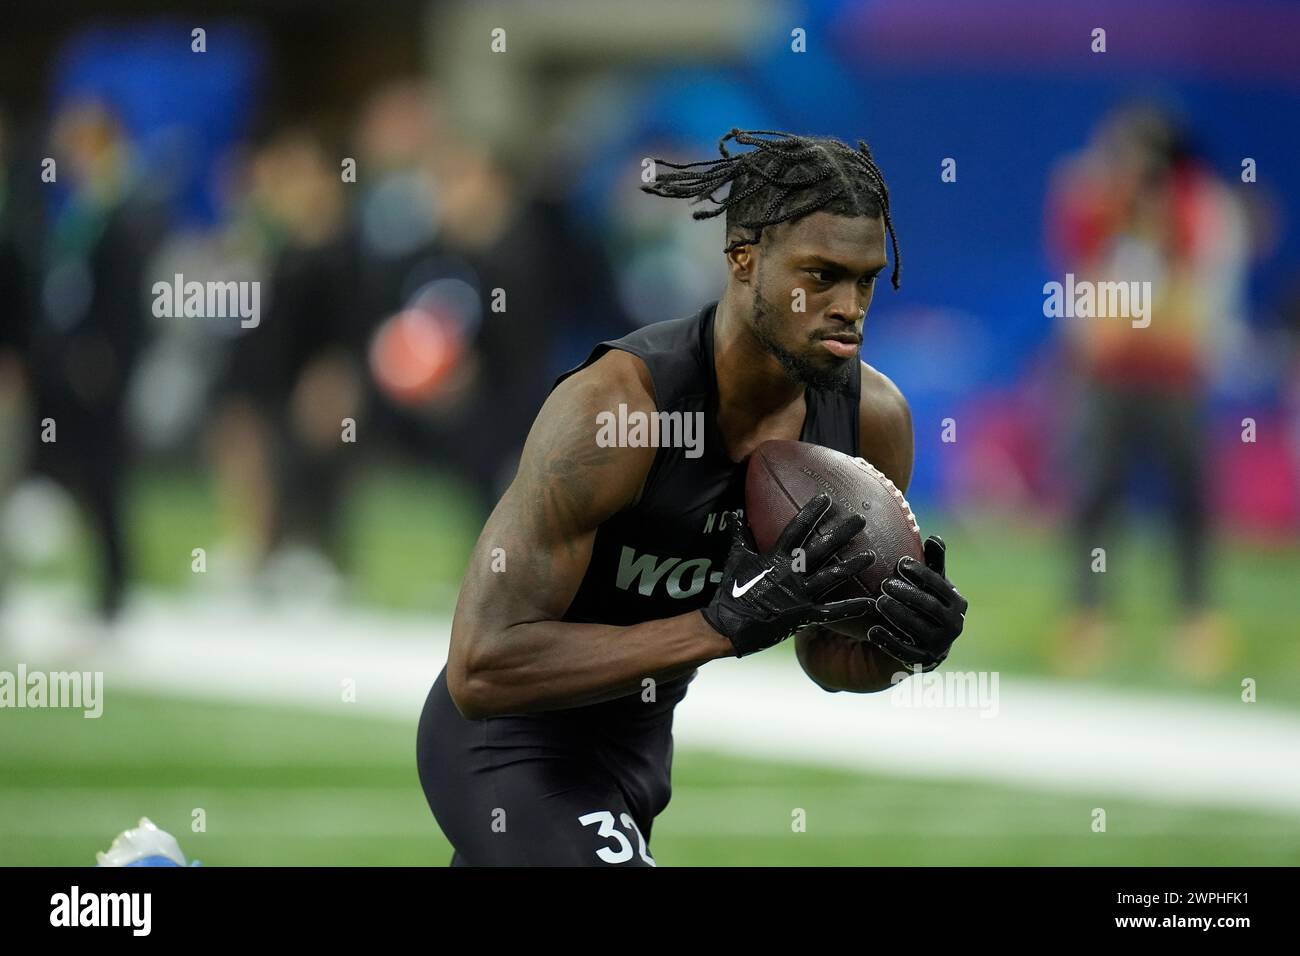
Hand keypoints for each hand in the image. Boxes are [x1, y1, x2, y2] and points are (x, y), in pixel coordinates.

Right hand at [704, 493, 877, 656]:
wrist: (730, 624)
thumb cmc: (732, 590)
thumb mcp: (736, 558)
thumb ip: (740, 535)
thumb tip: (735, 514)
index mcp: (776, 557)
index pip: (797, 529)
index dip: (812, 513)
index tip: (826, 498)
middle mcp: (791, 573)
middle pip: (821, 548)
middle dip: (842, 532)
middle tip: (860, 519)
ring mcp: (800, 594)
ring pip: (831, 576)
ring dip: (852, 565)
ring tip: (871, 555)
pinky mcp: (804, 615)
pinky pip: (832, 612)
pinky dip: (852, 607)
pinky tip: (871, 603)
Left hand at [866, 535, 966, 671]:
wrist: (919, 640)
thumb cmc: (922, 602)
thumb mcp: (929, 584)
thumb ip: (933, 562)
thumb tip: (935, 537)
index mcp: (956, 602)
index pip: (940, 585)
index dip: (921, 573)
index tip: (900, 563)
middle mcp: (954, 625)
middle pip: (930, 607)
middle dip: (908, 594)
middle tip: (885, 584)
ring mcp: (939, 645)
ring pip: (918, 629)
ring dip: (898, 615)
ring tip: (879, 602)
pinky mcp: (923, 662)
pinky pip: (905, 653)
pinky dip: (889, 642)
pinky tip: (872, 631)